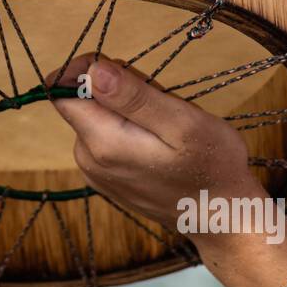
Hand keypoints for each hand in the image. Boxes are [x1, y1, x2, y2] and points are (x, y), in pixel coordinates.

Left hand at [50, 56, 257, 230]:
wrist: (224, 217)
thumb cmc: (212, 168)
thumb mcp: (183, 122)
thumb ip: (134, 96)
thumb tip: (92, 71)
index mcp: (102, 143)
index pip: (62, 90)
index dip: (85, 69)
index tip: (124, 70)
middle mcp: (88, 159)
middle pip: (81, 101)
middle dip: (114, 88)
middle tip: (160, 100)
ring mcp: (95, 171)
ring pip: (96, 117)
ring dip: (125, 109)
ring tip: (165, 124)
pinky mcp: (106, 177)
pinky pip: (106, 137)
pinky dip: (128, 128)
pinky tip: (158, 142)